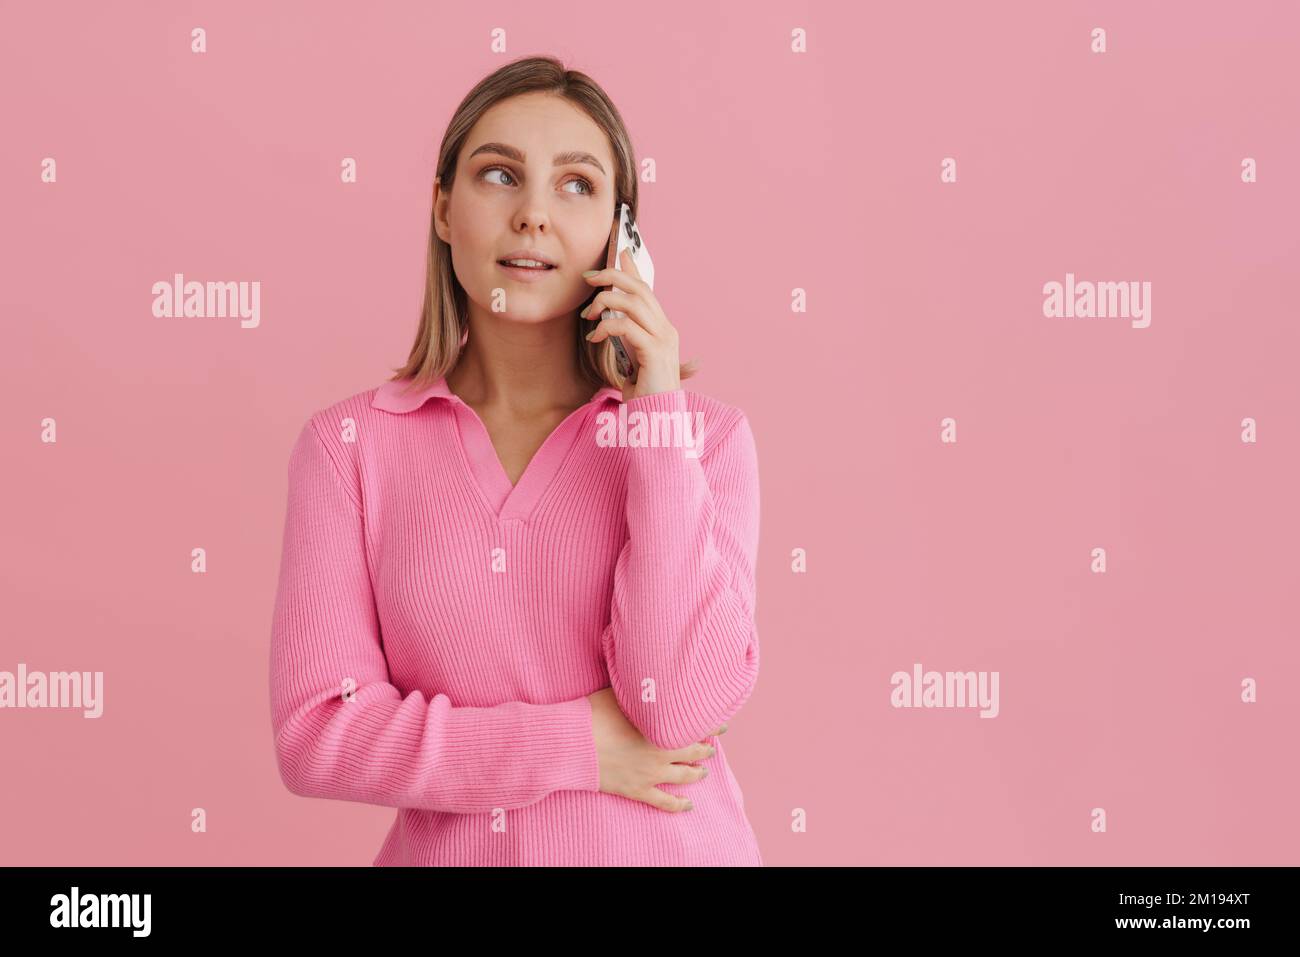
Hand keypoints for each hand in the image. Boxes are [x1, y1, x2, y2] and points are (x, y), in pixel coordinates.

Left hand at [582, 247, 680, 401]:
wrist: (657, 418)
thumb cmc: (644, 393)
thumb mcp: (632, 360)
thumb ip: (626, 339)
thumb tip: (610, 322)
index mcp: (663, 328)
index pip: (647, 289)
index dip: (632, 269)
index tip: (618, 252)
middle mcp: (667, 329)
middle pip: (639, 288)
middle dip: (612, 277)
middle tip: (588, 279)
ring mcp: (664, 339)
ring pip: (633, 302)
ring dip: (605, 302)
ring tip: (588, 315)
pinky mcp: (654, 351)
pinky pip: (626, 326)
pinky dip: (606, 327)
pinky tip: (595, 338)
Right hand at [586, 687, 727, 812]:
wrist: (573, 744)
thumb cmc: (594, 714)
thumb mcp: (619, 693)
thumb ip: (639, 689)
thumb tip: (648, 675)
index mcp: (661, 728)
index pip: (694, 726)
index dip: (710, 725)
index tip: (721, 723)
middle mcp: (662, 753)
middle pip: (693, 752)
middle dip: (705, 749)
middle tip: (712, 746)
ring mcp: (650, 775)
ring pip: (683, 776)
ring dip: (696, 773)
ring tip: (703, 771)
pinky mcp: (637, 791)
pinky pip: (664, 802)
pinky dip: (679, 805)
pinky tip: (689, 805)